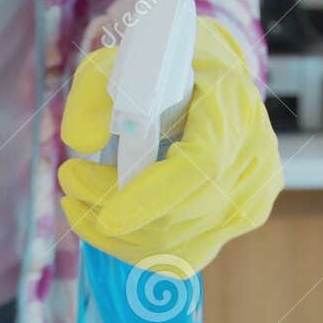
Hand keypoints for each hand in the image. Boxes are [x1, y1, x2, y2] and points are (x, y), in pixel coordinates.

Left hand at [59, 18, 283, 272]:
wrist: (213, 88)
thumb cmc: (167, 74)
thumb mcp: (122, 67)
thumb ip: (95, 96)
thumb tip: (81, 142)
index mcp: (233, 108)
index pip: (202, 165)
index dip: (151, 198)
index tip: (104, 217)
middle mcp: (253, 162)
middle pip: (180, 215)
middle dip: (111, 209)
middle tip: (69, 183)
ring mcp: (252, 199)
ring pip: (176, 245)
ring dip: (115, 236)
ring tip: (77, 203)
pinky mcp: (240, 223)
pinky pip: (182, 255)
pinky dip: (136, 248)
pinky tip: (107, 227)